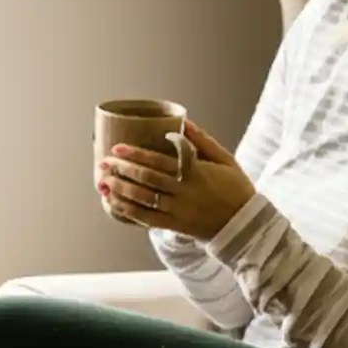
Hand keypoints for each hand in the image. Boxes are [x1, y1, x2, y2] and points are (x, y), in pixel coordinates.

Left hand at [97, 121, 255, 240]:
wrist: (244, 225)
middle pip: (147, 177)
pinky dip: (127, 210)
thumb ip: (203, 141)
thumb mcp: (225, 160)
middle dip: (123, 168)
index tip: (119, 146)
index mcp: (196, 172)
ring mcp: (178, 210)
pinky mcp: (175, 225)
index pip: (162, 160)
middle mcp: (184, 191)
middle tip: (104, 160)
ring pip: (143, 198)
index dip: (138, 153)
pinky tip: (113, 202)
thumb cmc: (236, 188)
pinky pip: (146, 218)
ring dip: (121, 188)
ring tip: (103, 179)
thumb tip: (184, 122)